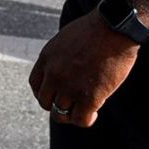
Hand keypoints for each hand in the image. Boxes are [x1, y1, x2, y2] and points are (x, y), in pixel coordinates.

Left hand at [27, 11, 138, 127]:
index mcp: (46, 58)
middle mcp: (54, 75)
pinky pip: (81, 119)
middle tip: (71, 104)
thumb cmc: (95, 30)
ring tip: (83, 111)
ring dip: (71, 115)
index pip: (35, 85)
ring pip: (60, 115)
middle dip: (56, 105)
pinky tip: (94, 114)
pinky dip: (86, 120)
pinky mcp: (89, 97)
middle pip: (45, 102)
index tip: (55, 95)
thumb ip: (60, 57)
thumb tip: (64, 72)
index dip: (44, 93)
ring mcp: (70, 87)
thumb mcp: (66, 40)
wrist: (113, 28)